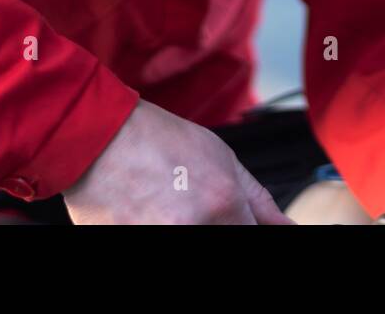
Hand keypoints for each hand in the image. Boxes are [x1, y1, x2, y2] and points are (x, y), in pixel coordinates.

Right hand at [63, 99, 294, 223]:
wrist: (96, 137)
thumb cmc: (156, 140)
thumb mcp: (219, 156)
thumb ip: (258, 199)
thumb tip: (288, 228)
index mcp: (223, 204)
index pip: (252, 237)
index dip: (244, 227)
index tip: (233, 220)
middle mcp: (193, 228)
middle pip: (224, 241)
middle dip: (214, 225)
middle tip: (191, 206)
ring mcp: (159, 239)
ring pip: (191, 241)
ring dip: (182, 225)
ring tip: (167, 207)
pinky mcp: (129, 246)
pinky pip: (158, 244)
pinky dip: (158, 227)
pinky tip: (149, 212)